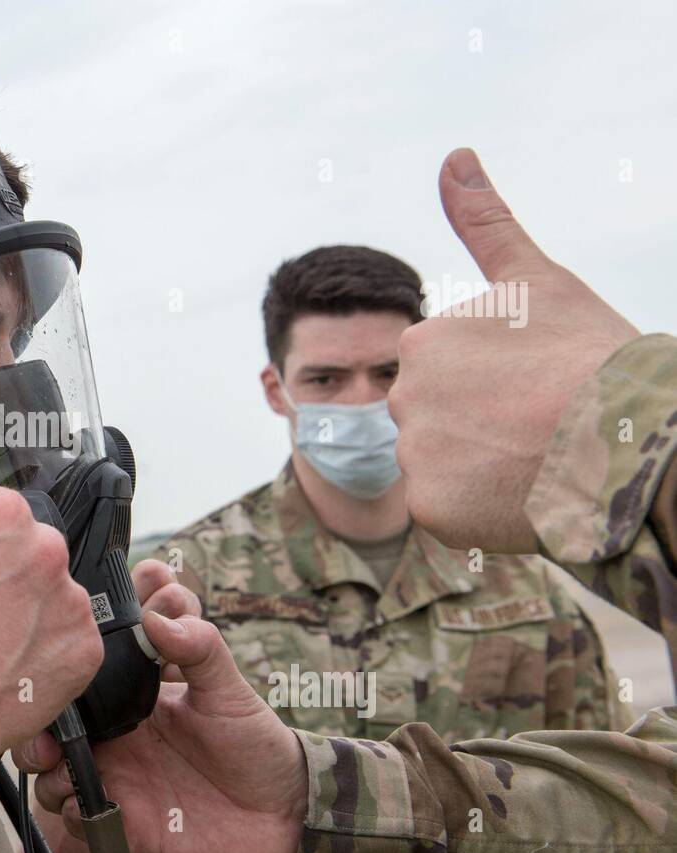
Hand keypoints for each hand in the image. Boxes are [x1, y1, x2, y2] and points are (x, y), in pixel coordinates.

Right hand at [0, 373, 101, 852]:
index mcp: (4, 513)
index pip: (0, 517)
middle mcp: (50, 551)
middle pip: (32, 554)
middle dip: (3, 579)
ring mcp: (73, 604)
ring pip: (53, 595)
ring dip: (28, 614)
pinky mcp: (87, 651)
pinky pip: (72, 638)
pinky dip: (47, 652)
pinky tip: (9, 666)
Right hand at [14, 559, 308, 852]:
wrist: (276, 813)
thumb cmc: (254, 745)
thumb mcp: (230, 689)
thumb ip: (199, 646)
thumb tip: (158, 614)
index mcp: (136, 694)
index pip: (89, 665)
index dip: (72, 653)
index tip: (79, 637)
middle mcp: (116, 732)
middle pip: (53, 715)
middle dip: (37, 708)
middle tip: (50, 703)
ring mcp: (114, 772)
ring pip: (49, 764)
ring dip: (43, 758)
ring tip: (59, 757)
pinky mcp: (119, 817)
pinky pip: (75, 813)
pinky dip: (71, 805)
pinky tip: (88, 797)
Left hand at [390, 148, 639, 551]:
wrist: (633, 435)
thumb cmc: (592, 353)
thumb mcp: (539, 279)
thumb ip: (485, 223)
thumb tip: (453, 155)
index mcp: (422, 342)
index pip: (448, 378)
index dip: (498, 388)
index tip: (535, 387)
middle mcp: (402, 395)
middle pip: (440, 423)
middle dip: (484, 428)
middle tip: (538, 425)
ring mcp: (414, 454)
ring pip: (447, 468)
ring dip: (485, 470)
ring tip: (536, 459)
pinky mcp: (431, 509)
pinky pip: (452, 513)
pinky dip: (484, 512)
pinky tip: (522, 495)